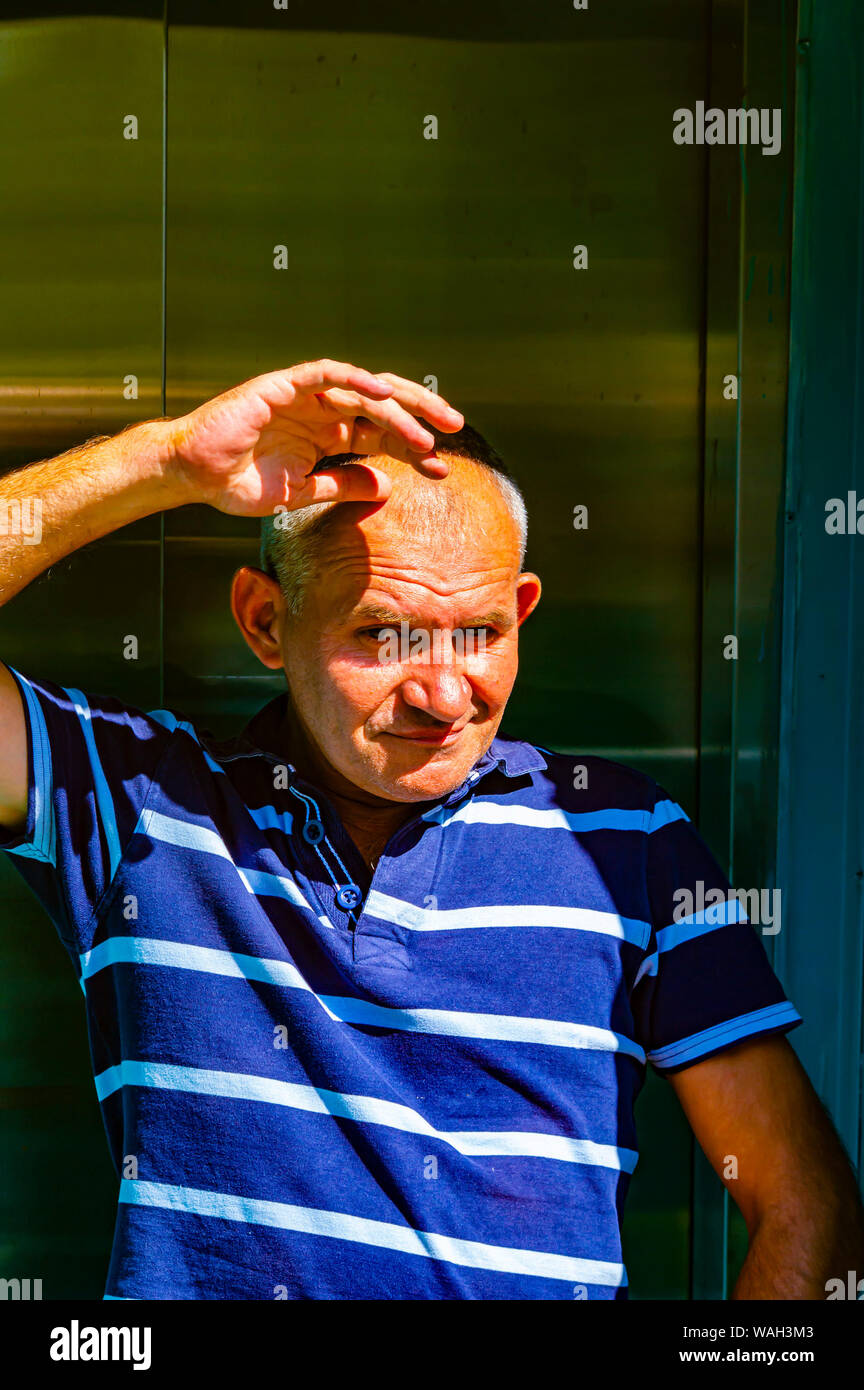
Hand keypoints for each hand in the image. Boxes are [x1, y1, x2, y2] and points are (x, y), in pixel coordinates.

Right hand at [164, 359, 463, 515]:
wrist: (193, 474)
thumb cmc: (239, 483)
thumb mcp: (302, 493)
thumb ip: (343, 485)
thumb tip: (386, 485)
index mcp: (328, 433)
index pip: (382, 435)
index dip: (412, 448)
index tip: (442, 468)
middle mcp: (322, 409)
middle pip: (383, 406)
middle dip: (421, 415)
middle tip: (456, 429)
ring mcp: (304, 395)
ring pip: (362, 391)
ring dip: (399, 406)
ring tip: (428, 428)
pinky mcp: (282, 384)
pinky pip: (325, 373)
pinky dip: (355, 379)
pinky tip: (383, 393)